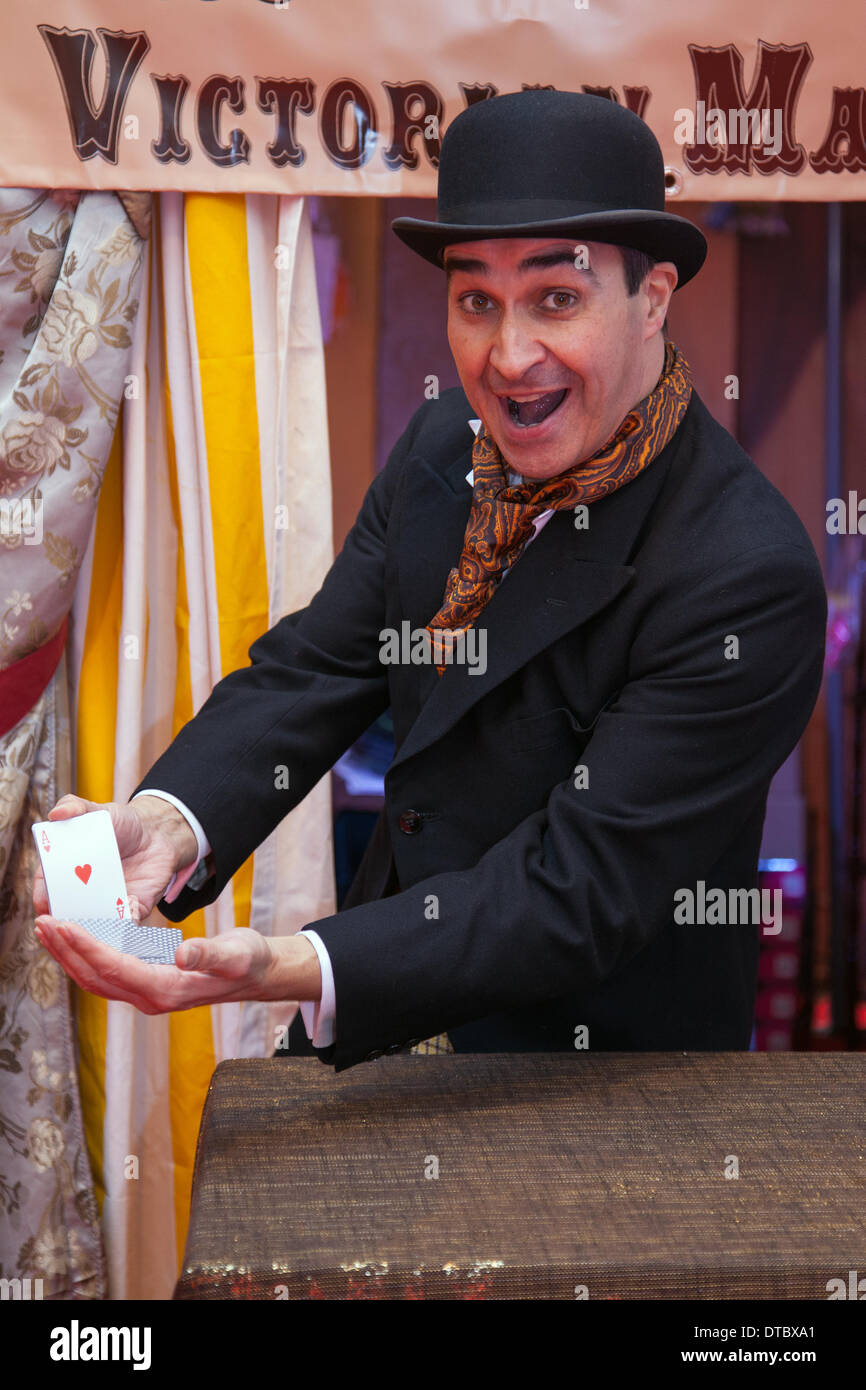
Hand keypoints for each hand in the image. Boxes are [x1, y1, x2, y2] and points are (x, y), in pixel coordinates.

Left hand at [31, 920, 321, 1013]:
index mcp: (167, 990)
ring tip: (48, 930)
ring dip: (70, 955)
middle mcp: (150, 998)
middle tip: (42, 922)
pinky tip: (76, 939)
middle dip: (66, 951)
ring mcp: (147, 995)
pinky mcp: (147, 985)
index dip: (85, 947)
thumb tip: (182, 954)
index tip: (61, 925)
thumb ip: (210, 954)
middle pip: (96, 978)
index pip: (115, 968)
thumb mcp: (236, 954)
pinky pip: (107, 975)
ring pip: (96, 979)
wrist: (259, 975)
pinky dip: (86, 957)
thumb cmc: (250, 961)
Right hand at [32, 793, 197, 922]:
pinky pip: (128, 923)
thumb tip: (57, 813)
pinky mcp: (133, 908)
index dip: (43, 895)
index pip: (49, 886)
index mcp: (70, 869)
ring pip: (96, 923)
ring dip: (93, 927)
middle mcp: (86, 891)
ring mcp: (109, 902)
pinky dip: (126, 924)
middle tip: (65, 921)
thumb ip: (76, 808)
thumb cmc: (123, 824)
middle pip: (69, 910)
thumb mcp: (99, 811)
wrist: (159, 834)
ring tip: (94, 926)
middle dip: (65, 918)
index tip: (43, 902)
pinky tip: (127, 917)